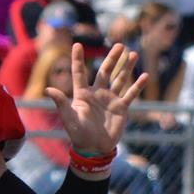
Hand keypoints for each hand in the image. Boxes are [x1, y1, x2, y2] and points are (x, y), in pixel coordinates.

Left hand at [43, 42, 144, 157]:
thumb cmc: (78, 134)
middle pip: (105, 71)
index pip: (80, 73)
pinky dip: (138, 85)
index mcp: (82, 94)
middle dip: (112, 58)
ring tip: (133, 54)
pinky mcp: (121, 108)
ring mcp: (110, 99)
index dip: (78, 59)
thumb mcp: (69, 118)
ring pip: (119, 79)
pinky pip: (130, 94)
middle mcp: (97, 93)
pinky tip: (145, 75)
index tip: (77, 44)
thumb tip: (48, 89)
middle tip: (119, 45)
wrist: (94, 149)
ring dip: (126, 67)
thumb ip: (61, 103)